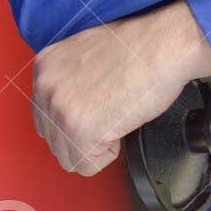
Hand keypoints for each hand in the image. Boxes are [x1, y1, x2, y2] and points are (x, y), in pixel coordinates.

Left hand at [30, 0, 210, 175]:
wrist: (164, 45)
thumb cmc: (140, 47)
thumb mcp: (88, 54)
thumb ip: (69, 80)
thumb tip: (74, 104)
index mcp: (45, 66)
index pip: (45, 116)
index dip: (77, 119)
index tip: (96, 110)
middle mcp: (46, 87)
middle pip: (53, 140)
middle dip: (83, 136)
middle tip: (110, 113)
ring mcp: (61, 110)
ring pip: (68, 157)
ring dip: (96, 146)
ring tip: (117, 116)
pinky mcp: (81, 130)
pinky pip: (88, 165)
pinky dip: (109, 153)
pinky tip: (121, 124)